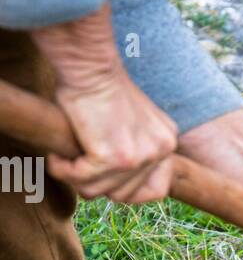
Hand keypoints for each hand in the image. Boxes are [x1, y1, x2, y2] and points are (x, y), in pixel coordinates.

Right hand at [33, 4, 177, 202]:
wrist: (89, 64)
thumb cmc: (98, 86)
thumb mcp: (129, 122)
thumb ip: (132, 150)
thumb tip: (117, 187)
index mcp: (167, 141)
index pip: (156, 191)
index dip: (126, 192)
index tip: (103, 178)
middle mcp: (161, 150)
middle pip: (123, 195)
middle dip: (94, 184)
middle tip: (76, 163)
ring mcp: (140, 155)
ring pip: (99, 192)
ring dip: (75, 178)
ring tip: (64, 157)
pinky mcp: (114, 157)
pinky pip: (81, 180)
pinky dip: (62, 170)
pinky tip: (57, 155)